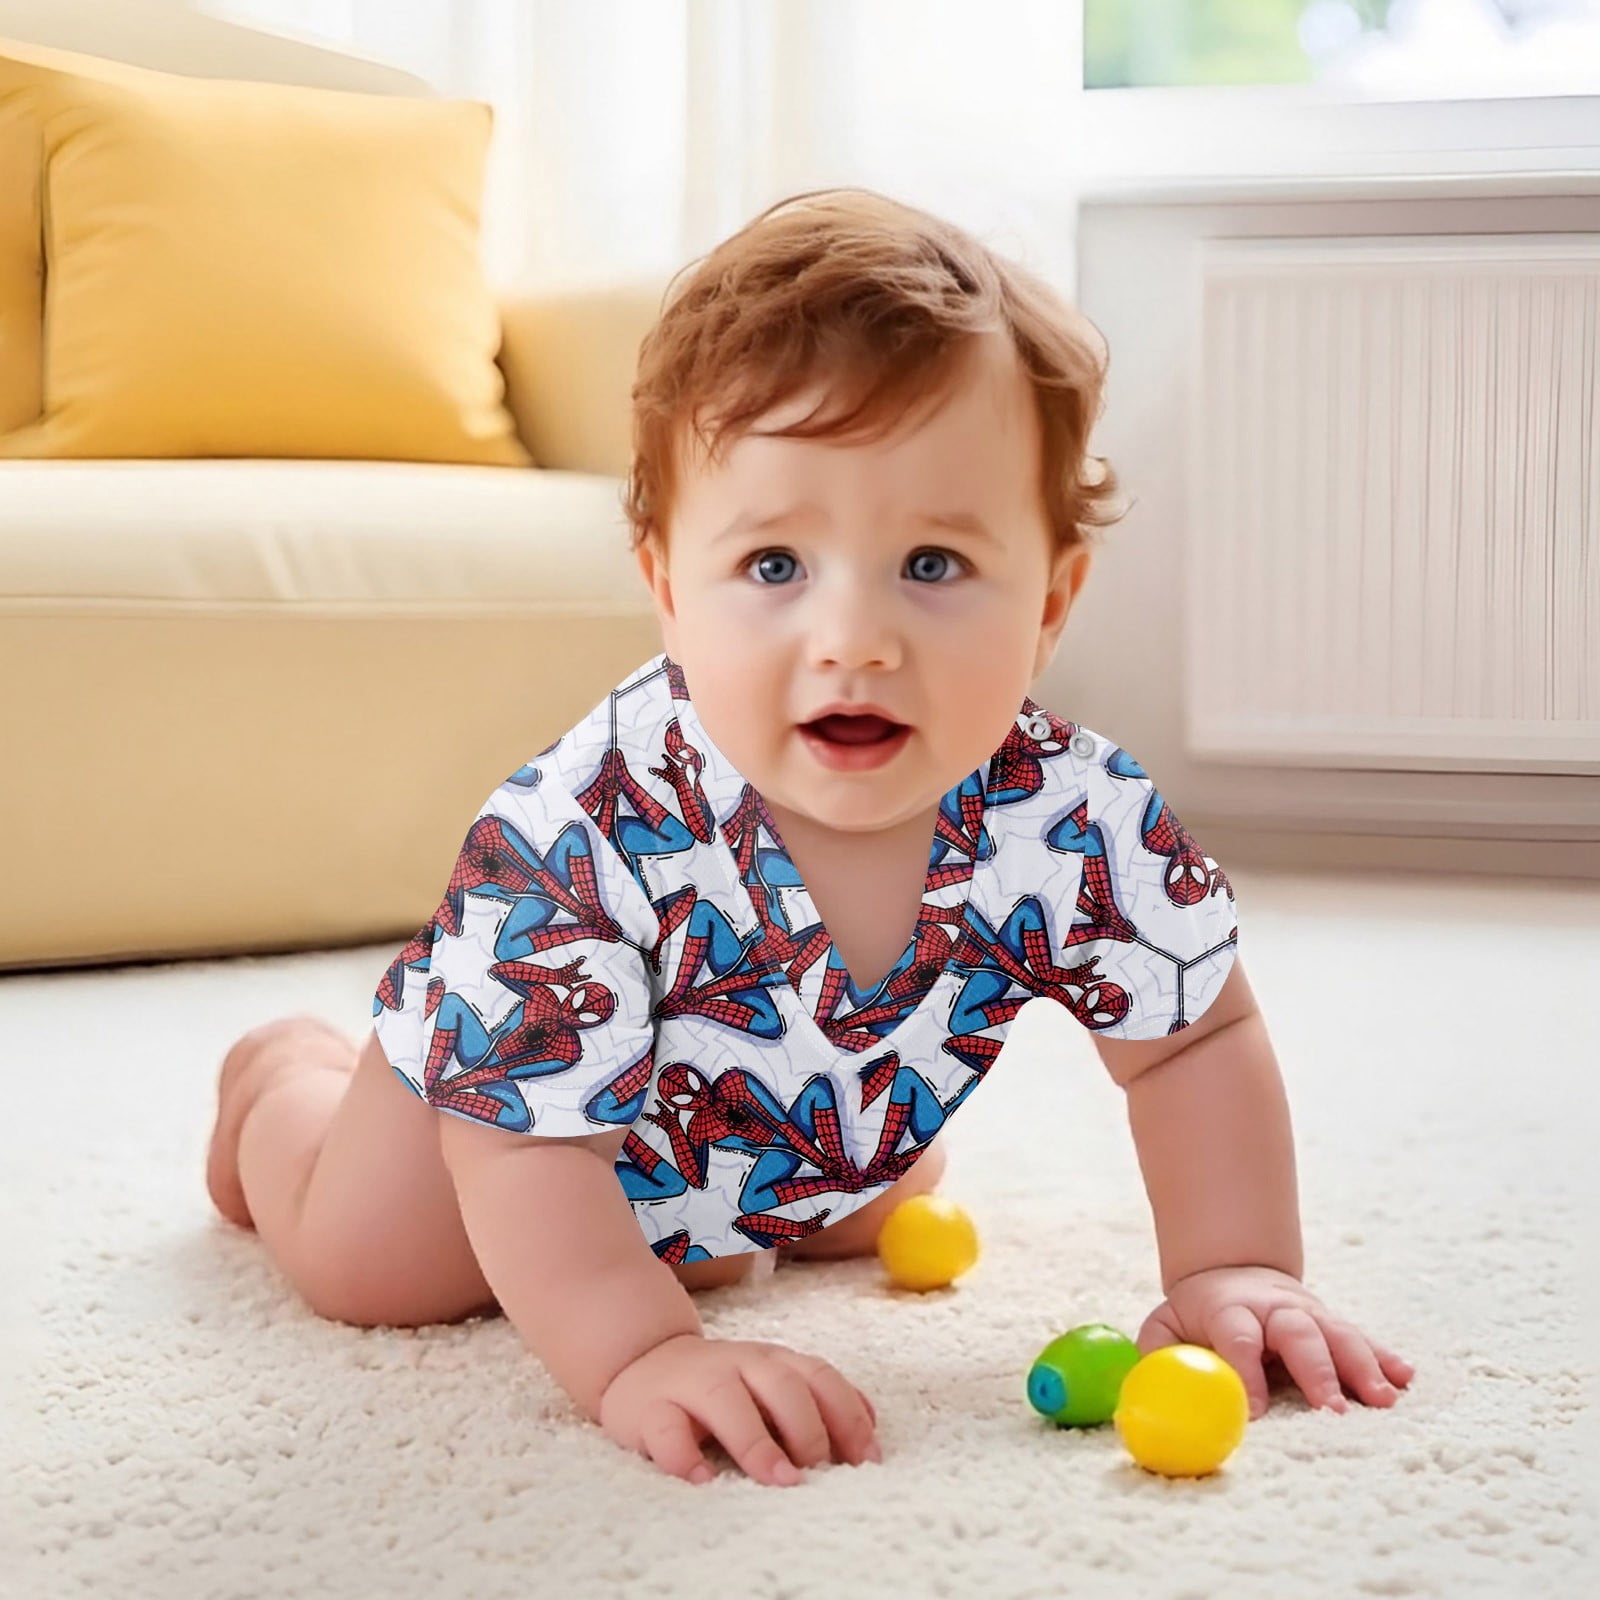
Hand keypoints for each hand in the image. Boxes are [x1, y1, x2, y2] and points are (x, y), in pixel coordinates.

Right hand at [597, 1332, 881, 1485]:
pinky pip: (666, 1430)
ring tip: (777, 1479)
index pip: (819, 1376)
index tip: (867, 1461)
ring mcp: (692, 1383)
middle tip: (818, 1472)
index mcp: (772, 1359)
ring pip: (725, 1399)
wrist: (643, 1362)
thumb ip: (816, 1400)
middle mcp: (737, 1364)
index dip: (848, 1414)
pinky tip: (703, 1482)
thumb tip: (872, 1430)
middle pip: (779, 1383)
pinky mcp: (650, 1409)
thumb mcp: (772, 1384)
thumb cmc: (723, 1386)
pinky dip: (684, 1456)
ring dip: (756, 1440)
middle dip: (806, 1427)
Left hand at [1137, 1265, 1415, 1419]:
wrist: (1232, 1272)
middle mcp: (1274, 1309)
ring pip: (1339, 1335)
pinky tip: (1406, 1378)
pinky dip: (1385, 1357)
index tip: (1256, 1412)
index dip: (1246, 1372)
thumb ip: (1159, 1358)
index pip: (1238, 1336)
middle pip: (1298, 1334)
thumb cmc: (1196, 1316)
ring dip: (1363, 1367)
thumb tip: (1155, 1398)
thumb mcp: (1165, 1327)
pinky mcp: (1334, 1324)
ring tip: (1384, 1400)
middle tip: (1332, 1413)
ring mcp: (1309, 1314)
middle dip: (1317, 1373)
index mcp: (1229, 1309)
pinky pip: (1363, 1339)